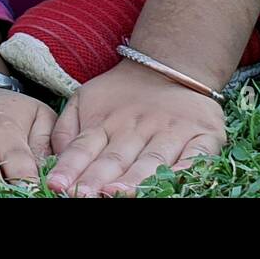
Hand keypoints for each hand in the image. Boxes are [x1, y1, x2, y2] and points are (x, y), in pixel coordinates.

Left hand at [47, 59, 225, 196]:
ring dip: (135, 178)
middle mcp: (136, 128)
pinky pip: (196, 155)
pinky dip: (186, 169)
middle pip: (115, 159)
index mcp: (105, 121)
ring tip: (117, 193)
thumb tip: (56, 157)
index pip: (84, 148)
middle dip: (99, 179)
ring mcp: (171, 132)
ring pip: (151, 160)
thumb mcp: (84, 98)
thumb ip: (67, 128)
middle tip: (84, 194)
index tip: (57, 185)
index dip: (71, 168)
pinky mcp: (203, 136)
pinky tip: (172, 181)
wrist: (170, 64)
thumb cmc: (121, 93)